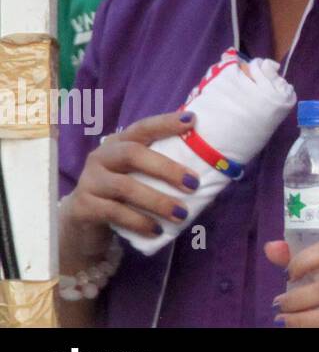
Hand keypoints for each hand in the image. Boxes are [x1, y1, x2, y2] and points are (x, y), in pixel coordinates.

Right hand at [62, 111, 198, 259]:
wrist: (82, 224)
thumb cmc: (120, 195)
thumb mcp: (136, 176)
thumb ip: (158, 169)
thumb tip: (203, 173)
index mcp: (118, 143)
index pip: (142, 128)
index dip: (165, 123)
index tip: (191, 121)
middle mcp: (101, 157)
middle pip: (133, 154)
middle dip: (166, 168)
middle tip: (193, 183)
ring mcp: (89, 181)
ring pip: (125, 187)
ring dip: (157, 201)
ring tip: (181, 214)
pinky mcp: (83, 207)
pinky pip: (114, 212)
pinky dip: (138, 221)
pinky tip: (156, 230)